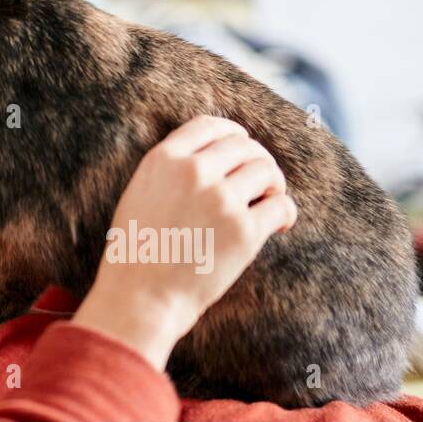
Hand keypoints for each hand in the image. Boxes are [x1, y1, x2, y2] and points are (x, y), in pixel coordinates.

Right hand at [70, 115, 296, 372]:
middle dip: (257, 160)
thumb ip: (170, 170)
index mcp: (163, 159)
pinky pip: (281, 206)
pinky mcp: (243, 231)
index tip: (242, 146)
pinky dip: (286, 212)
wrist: (140, 296)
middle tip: (262, 181)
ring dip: (274, 184)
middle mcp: (193, 172)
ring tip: (270, 201)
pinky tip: (280, 224)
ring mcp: (220, 199)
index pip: (210, 125)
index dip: (232, 133)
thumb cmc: (137, 252)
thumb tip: (209, 158)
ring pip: (266, 171)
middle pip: (244, 145)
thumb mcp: (140, 193)